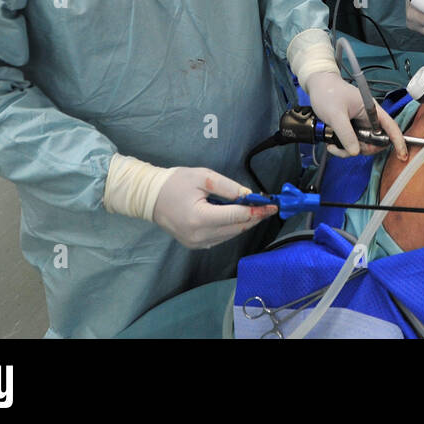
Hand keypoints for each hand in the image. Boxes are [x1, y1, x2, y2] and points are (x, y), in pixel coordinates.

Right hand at [151, 167, 274, 248]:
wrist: (150, 198)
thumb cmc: (175, 183)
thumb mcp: (203, 177)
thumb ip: (228, 187)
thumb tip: (249, 196)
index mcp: (200, 218)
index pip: (237, 216)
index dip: (257, 211)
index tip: (273, 205)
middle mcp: (199, 236)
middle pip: (237, 228)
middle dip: (255, 217)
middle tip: (268, 206)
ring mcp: (197, 243)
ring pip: (231, 234)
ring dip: (245, 223)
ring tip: (255, 209)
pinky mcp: (195, 245)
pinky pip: (221, 237)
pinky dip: (232, 227)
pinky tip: (237, 217)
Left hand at [304, 69, 406, 159]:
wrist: (317, 85)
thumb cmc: (328, 92)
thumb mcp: (336, 115)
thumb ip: (346, 134)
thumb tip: (355, 152)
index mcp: (371, 110)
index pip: (391, 126)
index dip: (398, 141)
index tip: (401, 155)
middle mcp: (368, 117)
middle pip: (376, 140)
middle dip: (364, 149)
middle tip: (347, 149)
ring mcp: (359, 123)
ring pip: (362, 144)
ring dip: (349, 149)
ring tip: (333, 145)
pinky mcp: (351, 127)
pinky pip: (352, 142)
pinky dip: (342, 147)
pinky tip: (331, 144)